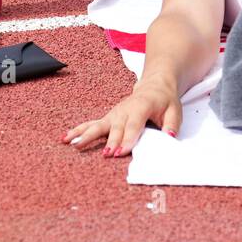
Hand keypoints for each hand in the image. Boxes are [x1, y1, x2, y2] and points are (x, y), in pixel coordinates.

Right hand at [60, 78, 182, 157]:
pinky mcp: (108, 118)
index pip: (134, 125)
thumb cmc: (164, 101)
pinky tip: (65, 139)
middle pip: (116, 127)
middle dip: (111, 141)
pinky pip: (91, 124)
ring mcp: (114, 114)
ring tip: (75, 145)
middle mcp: (124, 110)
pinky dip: (78, 130)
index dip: (128, 138)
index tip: (121, 152)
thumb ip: (172, 124)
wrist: (154, 86)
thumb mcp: (175, 110)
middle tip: (106, 154)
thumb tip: (169, 137)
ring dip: (87, 135)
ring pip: (99, 125)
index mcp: (141, 106)